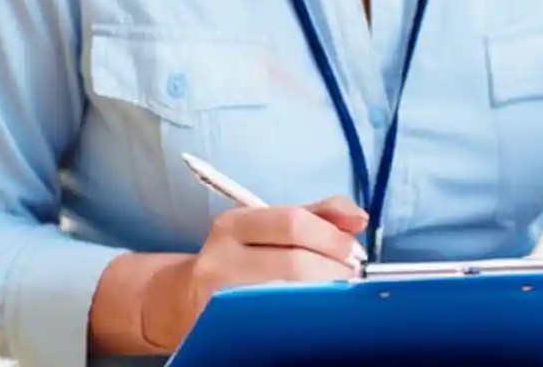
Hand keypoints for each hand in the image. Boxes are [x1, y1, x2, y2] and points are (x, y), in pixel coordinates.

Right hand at [140, 196, 368, 350]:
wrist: (183, 299)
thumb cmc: (243, 257)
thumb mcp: (271, 226)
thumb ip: (319, 215)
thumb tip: (359, 218)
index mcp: (234, 224)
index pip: (293, 223)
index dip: (332, 237)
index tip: (353, 250)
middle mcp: (220, 259)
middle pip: (294, 263)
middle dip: (335, 270)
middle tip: (350, 276)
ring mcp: (219, 298)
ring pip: (287, 296)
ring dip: (324, 294)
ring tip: (336, 293)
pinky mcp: (223, 328)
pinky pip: (275, 321)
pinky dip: (303, 315)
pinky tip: (313, 312)